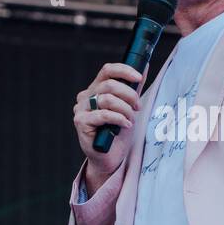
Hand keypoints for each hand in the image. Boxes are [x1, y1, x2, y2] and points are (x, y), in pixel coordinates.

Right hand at [73, 62, 147, 189]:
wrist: (110, 157)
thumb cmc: (117, 133)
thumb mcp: (128, 107)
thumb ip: (134, 88)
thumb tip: (143, 67)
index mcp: (96, 89)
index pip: (107, 70)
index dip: (124, 71)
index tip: (138, 78)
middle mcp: (86, 96)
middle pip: (110, 85)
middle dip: (130, 95)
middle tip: (138, 107)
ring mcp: (81, 109)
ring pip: (107, 99)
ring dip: (125, 110)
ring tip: (130, 119)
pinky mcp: (81, 122)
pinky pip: (103, 114)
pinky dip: (118, 119)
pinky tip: (125, 125)